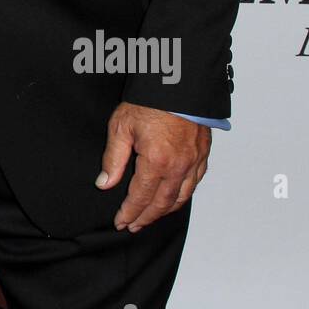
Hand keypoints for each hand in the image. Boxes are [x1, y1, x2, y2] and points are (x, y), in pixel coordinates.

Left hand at [97, 101, 210, 232]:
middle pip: (161, 203)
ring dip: (164, 211)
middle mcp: (179, 167)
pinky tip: (174, 198)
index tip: (121, 222)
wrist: (179, 82)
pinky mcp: (203, 154)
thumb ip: (113, 159)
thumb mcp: (121, 127)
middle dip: (145, 217)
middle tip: (133, 226)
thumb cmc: (150, 100)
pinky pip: (194, 184)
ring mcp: (194, 162)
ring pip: (180, 197)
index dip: (129, 213)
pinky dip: (182, 196)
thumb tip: (105, 183)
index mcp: (157, 162)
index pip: (141, 198)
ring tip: (150, 217)